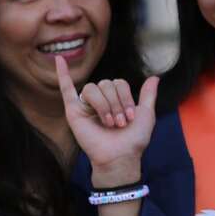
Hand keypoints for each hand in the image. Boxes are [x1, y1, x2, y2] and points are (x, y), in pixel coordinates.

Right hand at [55, 55, 157, 183]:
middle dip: (116, 103)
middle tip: (119, 123)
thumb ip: (148, 95)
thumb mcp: (146, 115)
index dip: (127, 98)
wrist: (119, 156)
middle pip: (106, 84)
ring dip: (104, 105)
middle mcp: (101, 99)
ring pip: (93, 88)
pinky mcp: (74, 111)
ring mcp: (86, 104)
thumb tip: (154, 77)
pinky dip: (62, 73)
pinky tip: (60, 59)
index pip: (119, 83)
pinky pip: (66, 89)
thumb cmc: (133, 139)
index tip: (131, 117)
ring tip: (108, 122)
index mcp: (115, 98)